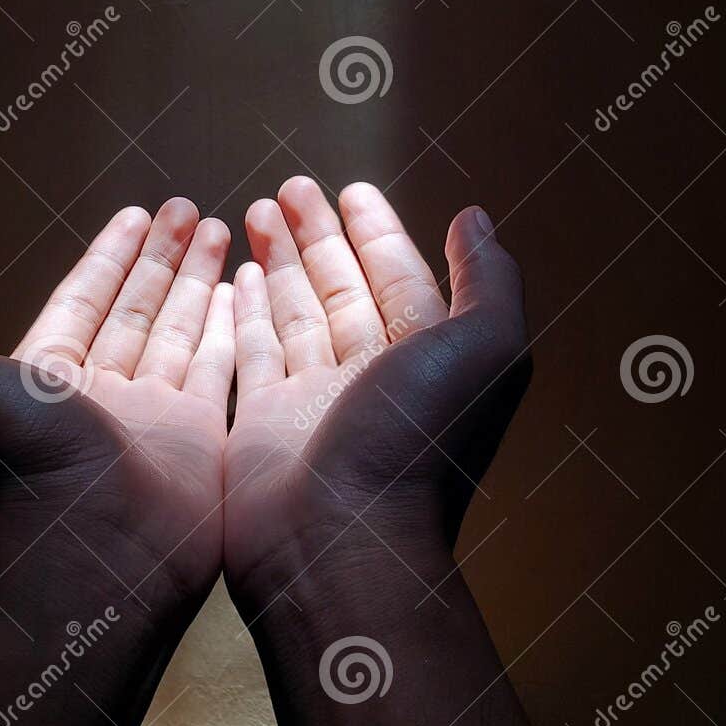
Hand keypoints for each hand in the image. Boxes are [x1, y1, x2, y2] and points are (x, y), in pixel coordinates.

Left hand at [0, 196, 233, 605]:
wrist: (89, 537)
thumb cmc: (13, 458)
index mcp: (45, 382)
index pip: (82, 301)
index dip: (108, 257)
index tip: (137, 214)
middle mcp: (102, 398)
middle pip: (136, 310)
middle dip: (161, 258)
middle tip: (187, 208)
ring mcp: (155, 419)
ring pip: (181, 332)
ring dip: (199, 280)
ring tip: (219, 226)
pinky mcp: (203, 438)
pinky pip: (221, 368)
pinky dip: (231, 326)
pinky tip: (243, 286)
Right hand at [221, 177, 542, 725]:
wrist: (342, 539)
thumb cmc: (416, 438)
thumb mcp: (487, 350)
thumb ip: (490, 280)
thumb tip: (475, 219)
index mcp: (425, 358)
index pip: (398, 276)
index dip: (376, 230)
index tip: (351, 188)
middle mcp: (369, 375)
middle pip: (341, 287)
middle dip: (319, 234)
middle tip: (289, 185)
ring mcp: (312, 399)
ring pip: (294, 313)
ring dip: (279, 260)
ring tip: (255, 208)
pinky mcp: (262, 421)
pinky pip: (252, 352)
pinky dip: (245, 311)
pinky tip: (234, 274)